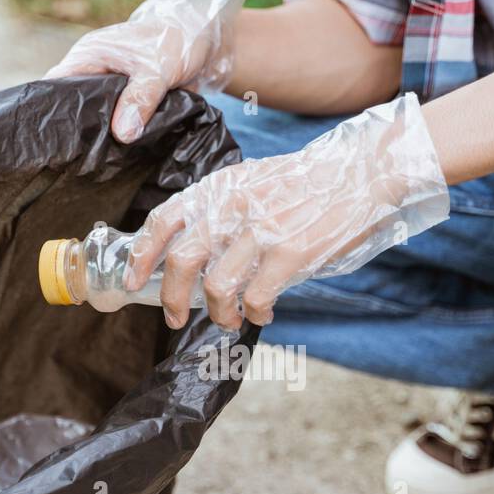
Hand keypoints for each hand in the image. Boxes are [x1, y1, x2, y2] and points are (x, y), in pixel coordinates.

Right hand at [45, 0, 245, 142]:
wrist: (204, 41)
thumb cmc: (175, 42)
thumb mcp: (156, 70)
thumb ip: (140, 99)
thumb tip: (122, 135)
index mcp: (89, 55)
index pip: (54, 84)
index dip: (51, 108)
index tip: (53, 138)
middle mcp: (94, 70)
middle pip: (73, 104)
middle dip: (76, 129)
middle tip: (78, 158)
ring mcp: (110, 86)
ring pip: (96, 115)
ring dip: (100, 135)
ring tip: (96, 162)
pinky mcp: (128, 100)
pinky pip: (117, 121)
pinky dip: (119, 135)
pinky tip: (119, 156)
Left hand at [124, 92, 450, 328]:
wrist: (360, 174)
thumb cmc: (307, 183)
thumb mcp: (253, 181)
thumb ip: (222, 208)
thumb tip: (195, 250)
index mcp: (219, 188)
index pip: (163, 220)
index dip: (141, 255)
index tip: (133, 281)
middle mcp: (232, 207)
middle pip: (180, 261)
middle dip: (170, 298)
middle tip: (174, 318)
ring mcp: (260, 230)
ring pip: (216, 287)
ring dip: (218, 314)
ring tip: (230, 320)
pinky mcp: (289, 254)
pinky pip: (256, 298)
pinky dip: (255, 315)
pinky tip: (262, 315)